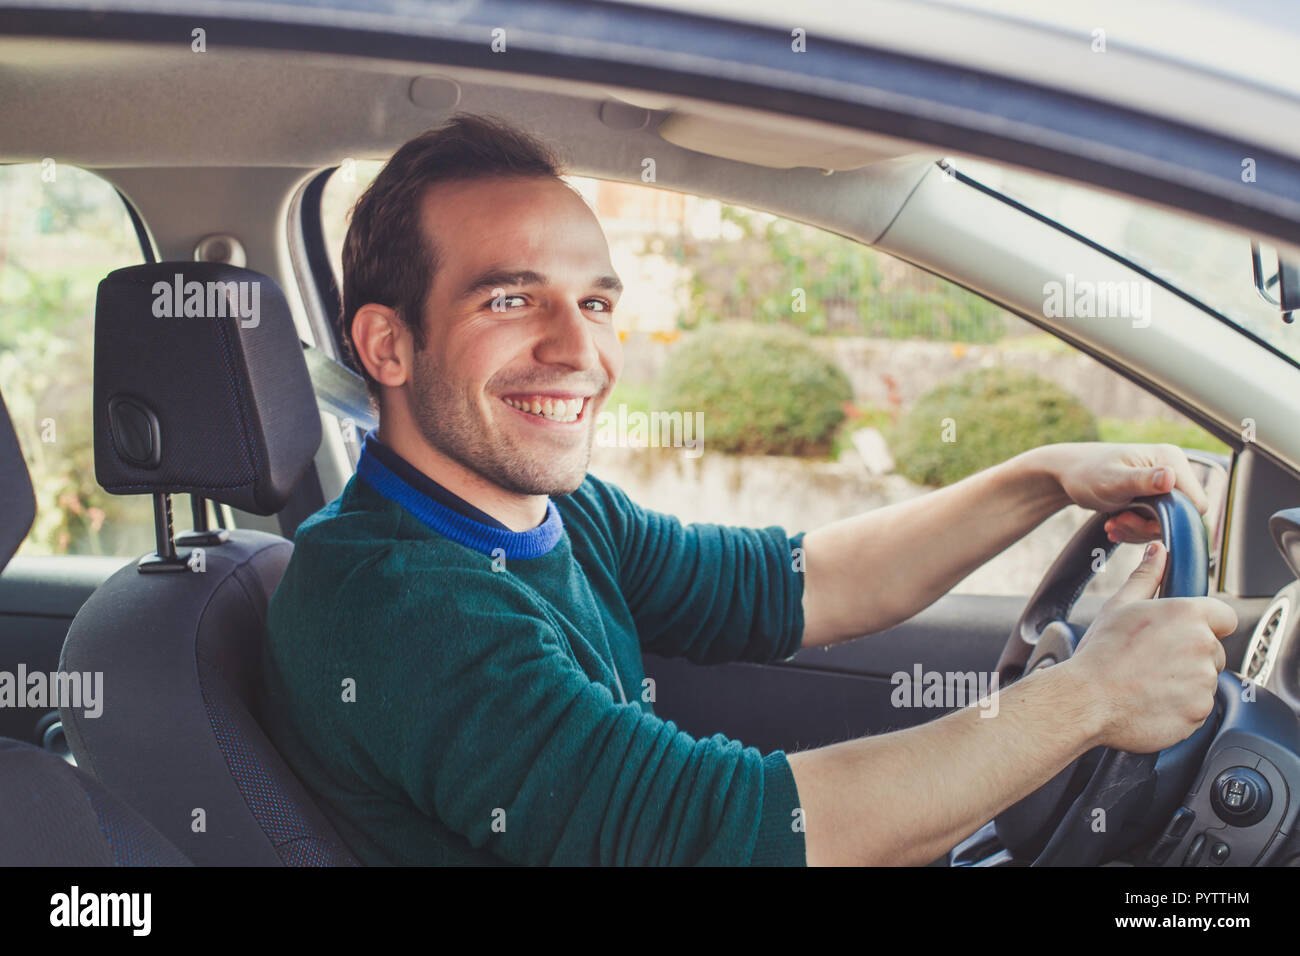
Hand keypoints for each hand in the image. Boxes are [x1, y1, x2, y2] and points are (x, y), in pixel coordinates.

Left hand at [1034, 442, 1209, 543]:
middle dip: (1149, 526)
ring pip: (1167, 523)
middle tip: (1119, 522)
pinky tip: (1114, 526)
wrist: (1067, 474)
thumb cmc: (1086, 473)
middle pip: (1181, 516)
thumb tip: (1170, 476)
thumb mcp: (1112, 480)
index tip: (1136, 519)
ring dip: (1138, 530)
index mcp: (1171, 460)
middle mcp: (1174, 469)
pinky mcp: (1154, 497)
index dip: (1172, 521)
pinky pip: (1154, 522)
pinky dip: (1135, 529)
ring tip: (1113, 524)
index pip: (1195, 504)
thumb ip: (1142, 480)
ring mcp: (1164, 484)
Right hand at [1067, 542, 1234, 752]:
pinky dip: (1180, 707)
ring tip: (1147, 683)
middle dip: (1191, 655)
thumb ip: (1146, 577)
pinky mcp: (1200, 713)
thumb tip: (1158, 552)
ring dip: (1185, 682)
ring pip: (1205, 680)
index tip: (1182, 634)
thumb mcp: (1119, 606)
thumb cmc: (1099, 653)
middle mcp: (1203, 646)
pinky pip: (1198, 708)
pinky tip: (1150, 701)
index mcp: (1187, 614)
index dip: (1206, 624)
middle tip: (1153, 661)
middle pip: (1213, 651)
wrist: (1086, 700)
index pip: (1225, 616)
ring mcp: (1204, 682)